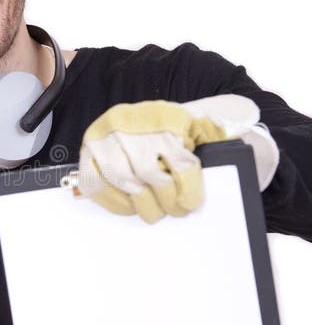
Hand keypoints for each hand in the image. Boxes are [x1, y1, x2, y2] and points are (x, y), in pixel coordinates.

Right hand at [77, 95, 277, 223]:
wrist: (140, 113)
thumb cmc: (172, 127)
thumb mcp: (198, 125)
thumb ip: (216, 137)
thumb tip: (237, 148)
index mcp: (167, 118)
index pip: (181, 164)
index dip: (189, 192)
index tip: (190, 205)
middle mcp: (133, 125)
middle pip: (153, 178)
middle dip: (166, 202)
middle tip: (173, 211)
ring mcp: (107, 137)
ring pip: (126, 183)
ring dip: (142, 206)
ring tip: (153, 211)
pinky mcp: (87, 150)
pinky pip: (98, 185)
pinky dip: (114, 202)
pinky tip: (129, 205)